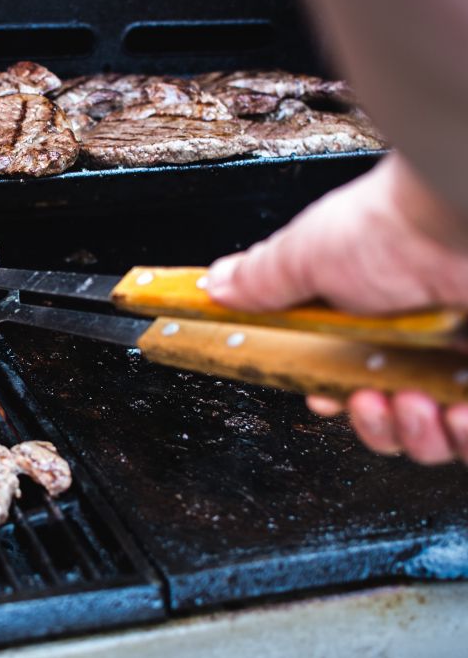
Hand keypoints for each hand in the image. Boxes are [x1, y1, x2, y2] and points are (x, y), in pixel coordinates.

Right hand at [206, 153, 467, 463]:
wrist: (455, 219)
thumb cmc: (391, 227)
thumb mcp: (305, 254)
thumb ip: (261, 280)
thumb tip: (215, 287)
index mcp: (368, 319)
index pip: (348, 384)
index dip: (338, 402)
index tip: (331, 398)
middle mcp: (416, 340)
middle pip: (389, 422)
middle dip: (375, 426)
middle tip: (369, 399)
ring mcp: (455, 358)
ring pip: (433, 437)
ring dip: (415, 434)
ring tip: (411, 400)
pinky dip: (462, 435)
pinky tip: (456, 411)